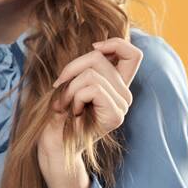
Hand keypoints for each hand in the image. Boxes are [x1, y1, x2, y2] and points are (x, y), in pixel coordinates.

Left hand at [42, 38, 143, 154]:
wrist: (54, 144)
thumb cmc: (59, 113)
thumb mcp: (72, 82)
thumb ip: (87, 66)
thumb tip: (97, 46)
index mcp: (117, 84)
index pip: (133, 54)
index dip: (115, 43)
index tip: (94, 47)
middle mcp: (125, 94)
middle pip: (98, 57)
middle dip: (71, 69)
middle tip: (61, 90)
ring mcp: (123, 105)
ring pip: (91, 74)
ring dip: (70, 88)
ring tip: (67, 104)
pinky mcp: (116, 115)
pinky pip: (93, 89)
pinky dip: (75, 97)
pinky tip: (74, 112)